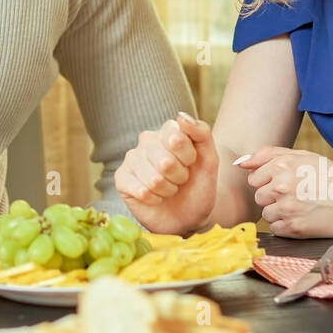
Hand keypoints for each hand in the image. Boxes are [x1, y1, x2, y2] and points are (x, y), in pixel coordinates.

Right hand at [115, 112, 218, 234]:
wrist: (190, 215)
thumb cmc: (198, 185)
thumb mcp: (210, 160)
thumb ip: (201, 133)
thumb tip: (180, 116)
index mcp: (167, 131)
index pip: (175, 137)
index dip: (188, 157)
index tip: (191, 163)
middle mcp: (146, 141)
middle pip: (165, 162)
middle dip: (179, 177)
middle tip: (180, 179)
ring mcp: (132, 159)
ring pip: (154, 179)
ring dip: (167, 190)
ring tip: (169, 189)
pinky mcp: (121, 179)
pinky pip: (141, 191)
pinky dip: (154, 200)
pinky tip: (156, 198)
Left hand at [236, 147, 332, 237]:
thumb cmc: (332, 178)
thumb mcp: (304, 157)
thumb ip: (269, 155)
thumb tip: (240, 162)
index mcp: (283, 165)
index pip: (254, 177)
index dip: (270, 180)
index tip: (289, 182)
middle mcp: (281, 186)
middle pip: (258, 196)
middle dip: (273, 196)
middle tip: (298, 195)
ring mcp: (287, 209)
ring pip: (266, 213)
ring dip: (279, 212)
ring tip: (303, 206)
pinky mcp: (293, 229)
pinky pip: (275, 228)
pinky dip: (287, 226)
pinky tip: (305, 218)